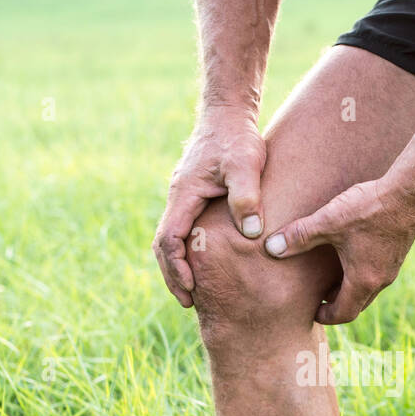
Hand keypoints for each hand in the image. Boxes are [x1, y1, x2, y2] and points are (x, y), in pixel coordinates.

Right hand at [152, 108, 266, 306]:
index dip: (177, 267)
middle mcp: (179, 198)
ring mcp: (184, 197)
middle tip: (189, 302)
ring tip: (194, 291)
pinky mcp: (194, 196)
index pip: (169, 239)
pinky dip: (187, 251)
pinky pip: (184, 230)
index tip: (191, 288)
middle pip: (163, 245)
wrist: (228, 113)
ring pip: (172, 238)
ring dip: (178, 265)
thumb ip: (247, 197)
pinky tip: (204, 264)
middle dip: (173, 274)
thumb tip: (251, 233)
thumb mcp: (246, 165)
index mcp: (184, 194)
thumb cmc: (237, 138)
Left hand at [263, 177, 414, 324]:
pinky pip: (376, 274)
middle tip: (316, 296)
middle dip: (335, 304)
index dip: (325, 316)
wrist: (410, 192)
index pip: (343, 314)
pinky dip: (360, 274)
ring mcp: (391, 268)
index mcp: (363, 281)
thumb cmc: (370, 208)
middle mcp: (380, 280)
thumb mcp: (328, 221)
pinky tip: (348, 253)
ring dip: (348, 288)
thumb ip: (299, 236)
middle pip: (356, 305)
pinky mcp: (397, 254)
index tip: (311, 311)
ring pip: (367, 289)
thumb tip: (270, 248)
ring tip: (329, 276)